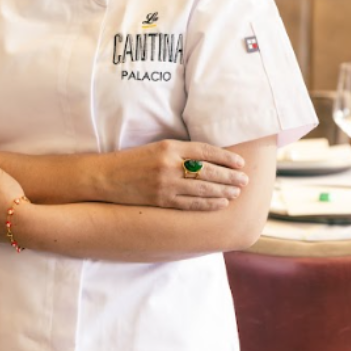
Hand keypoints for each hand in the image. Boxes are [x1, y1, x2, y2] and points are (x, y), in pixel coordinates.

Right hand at [104, 140, 248, 210]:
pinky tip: (221, 203)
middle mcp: (169, 164)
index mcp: (170, 147)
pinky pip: (190, 204)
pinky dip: (208, 204)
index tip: (240, 162)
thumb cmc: (134, 160)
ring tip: (237, 192)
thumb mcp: (158, 147)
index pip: (206, 151)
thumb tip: (211, 158)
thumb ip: (182, 151)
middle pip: (208, 171)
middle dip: (230, 176)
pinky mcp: (161, 200)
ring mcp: (165, 184)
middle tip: (245, 180)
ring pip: (202, 189)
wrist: (105, 177)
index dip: (226, 157)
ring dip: (223, 191)